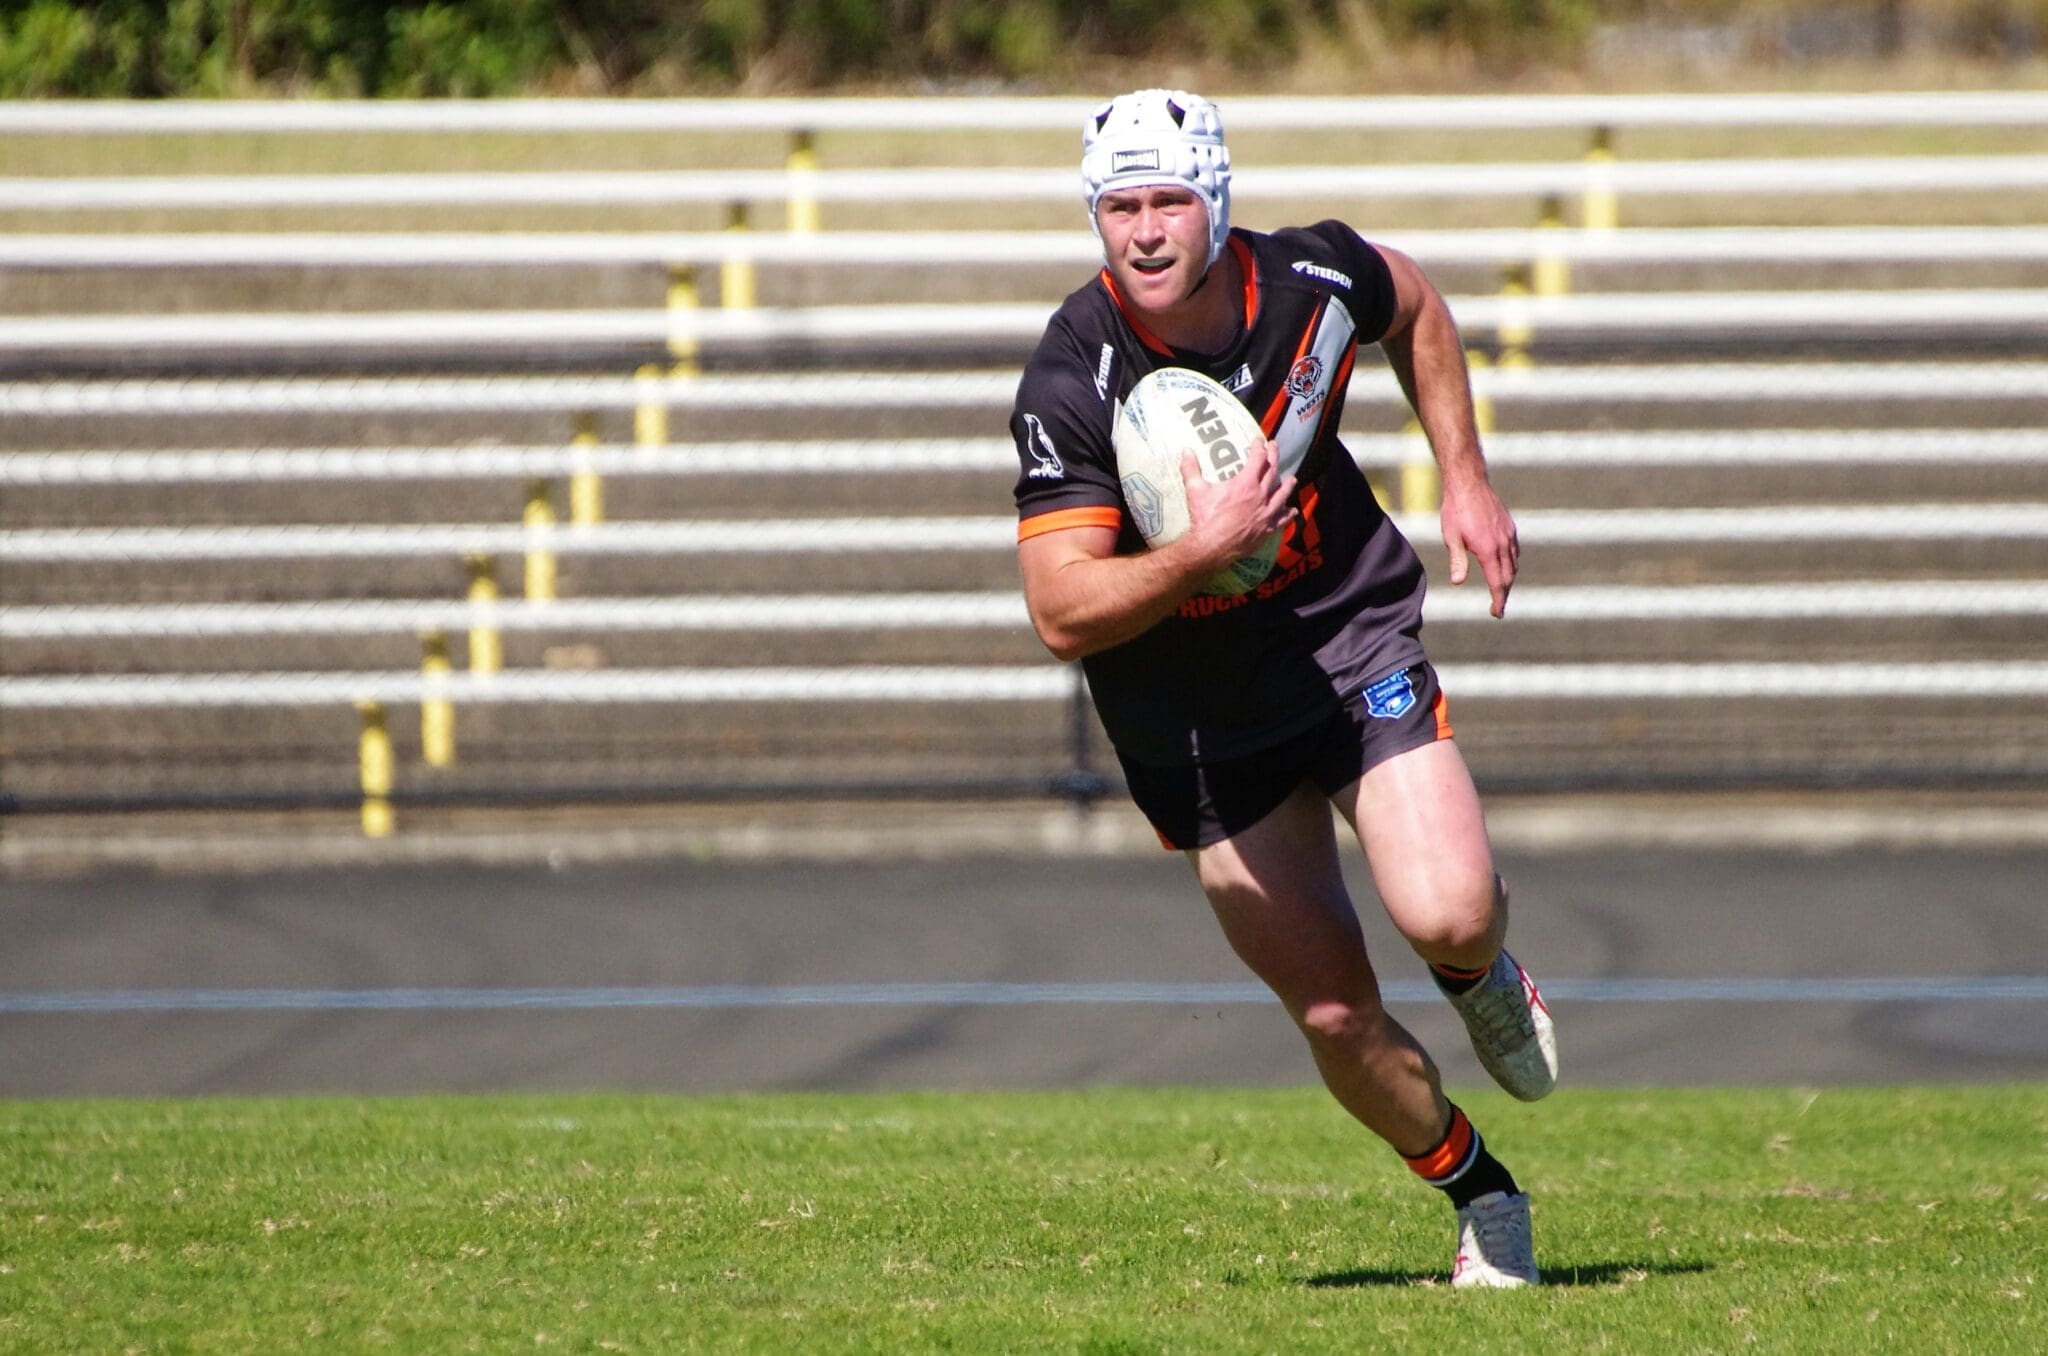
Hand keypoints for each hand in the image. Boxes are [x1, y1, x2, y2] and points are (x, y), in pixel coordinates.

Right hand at [1180, 435, 1294, 571]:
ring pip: (1282, 495)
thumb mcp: (1195, 490)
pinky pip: (1281, 519)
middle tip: (1275, 447)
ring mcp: (1265, 513)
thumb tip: (1185, 451)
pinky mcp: (1266, 529)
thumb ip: (1191, 468)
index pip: (1257, 459)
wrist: (1210, 547)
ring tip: (1291, 478)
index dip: (1259, 447)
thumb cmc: (1204, 518)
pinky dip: (1288, 514)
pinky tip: (1292, 510)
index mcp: (1245, 484)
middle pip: (1272, 472)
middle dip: (1274, 457)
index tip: (1259, 440)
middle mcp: (1260, 496)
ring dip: (1287, 485)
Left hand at [1441, 477, 1518, 617]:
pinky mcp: (1509, 527)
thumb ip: (1457, 560)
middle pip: (1508, 577)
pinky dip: (1511, 563)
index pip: (1497, 582)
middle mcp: (1503, 544)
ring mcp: (1508, 535)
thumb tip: (1458, 582)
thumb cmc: (1455, 510)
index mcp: (1488, 550)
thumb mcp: (1451, 537)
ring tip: (1500, 590)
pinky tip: (1504, 565)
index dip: (1498, 600)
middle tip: (1497, 608)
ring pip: (1514, 564)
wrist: (1469, 484)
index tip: (1497, 613)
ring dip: (1508, 579)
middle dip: (1504, 594)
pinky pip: (1514, 551)